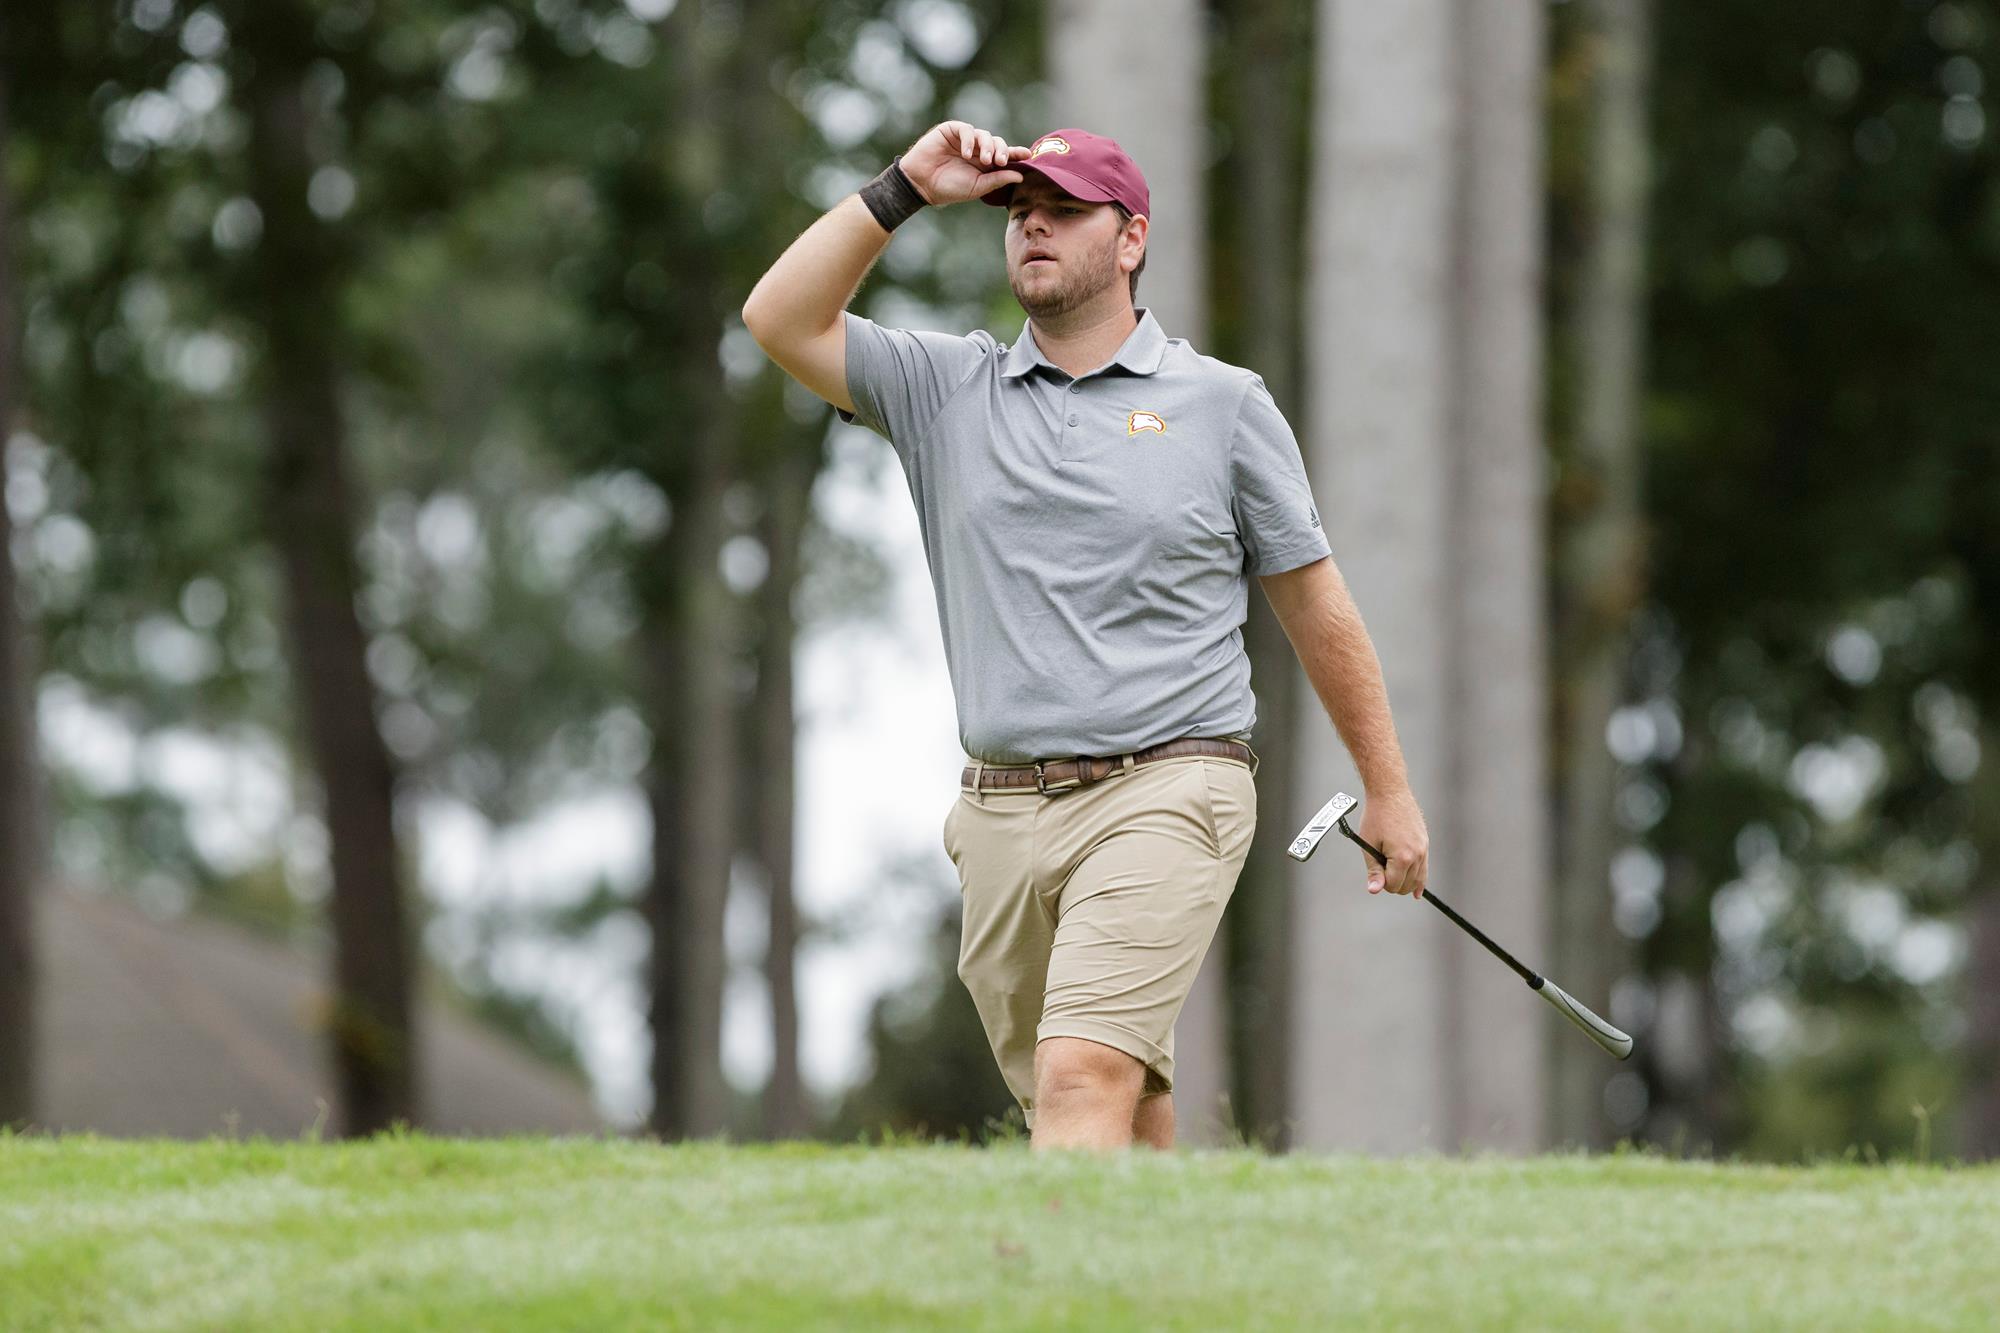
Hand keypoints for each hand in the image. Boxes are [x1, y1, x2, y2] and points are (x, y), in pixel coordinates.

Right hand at [898, 121, 1030, 206]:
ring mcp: (964, 139)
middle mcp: (977, 149)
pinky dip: (969, 140)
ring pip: (984, 135)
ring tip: (985, 160)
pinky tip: (966, 153)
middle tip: (1000, 161)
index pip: (1004, 155)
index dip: (1016, 153)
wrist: (922, 184)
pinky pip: (966, 129)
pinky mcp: (951, 131)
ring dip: (988, 146)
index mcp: (984, 164)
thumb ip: (997, 179)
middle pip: (997, 143)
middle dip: (1002, 151)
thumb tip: (1020, 175)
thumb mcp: (977, 186)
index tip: (1028, 155)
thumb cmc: (949, 188)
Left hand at [1358, 788, 1429, 898]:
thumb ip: (1373, 870)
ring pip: (1418, 880)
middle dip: (1392, 883)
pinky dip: (1420, 880)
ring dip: (1404, 882)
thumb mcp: (1369, 844)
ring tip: (1392, 875)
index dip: (1381, 883)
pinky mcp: (1425, 843)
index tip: (1375, 873)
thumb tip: (1374, 890)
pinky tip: (1417, 892)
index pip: (1393, 885)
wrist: (1390, 793)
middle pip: (1406, 886)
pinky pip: (1425, 869)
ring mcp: (1424, 849)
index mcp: (1403, 857)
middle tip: (1381, 868)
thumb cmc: (1376, 817)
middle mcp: (1418, 855)